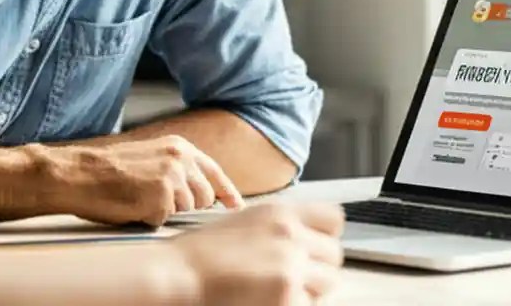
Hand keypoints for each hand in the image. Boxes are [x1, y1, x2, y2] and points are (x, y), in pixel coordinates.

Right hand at [23, 135, 243, 225]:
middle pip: (204, 198)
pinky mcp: (162, 197)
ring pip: (185, 210)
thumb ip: (176, 169)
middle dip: (185, 205)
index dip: (227, 192)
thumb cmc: (107, 170)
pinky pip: (163, 220)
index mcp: (180, 147)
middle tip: (153, 200)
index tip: (235, 205)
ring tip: (138, 198)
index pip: (214, 172)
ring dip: (165, 212)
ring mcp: (174, 178)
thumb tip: (198, 193)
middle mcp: (182, 159)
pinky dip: (148, 219)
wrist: (80, 174)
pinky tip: (131, 205)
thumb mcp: (150, 158)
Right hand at [171, 202, 345, 305]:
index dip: (325, 237)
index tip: (313, 249)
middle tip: (288, 279)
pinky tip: (267, 303)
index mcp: (280, 213)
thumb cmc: (200, 256)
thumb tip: (307, 243)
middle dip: (316, 270)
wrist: (176, 276)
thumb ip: (280, 229)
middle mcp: (291, 236)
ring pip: (327, 284)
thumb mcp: (245, 223)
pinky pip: (309, 305)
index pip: (333, 219)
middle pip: (334, 256)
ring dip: (309, 291)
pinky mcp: (288, 298)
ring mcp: (291, 268)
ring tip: (275, 292)